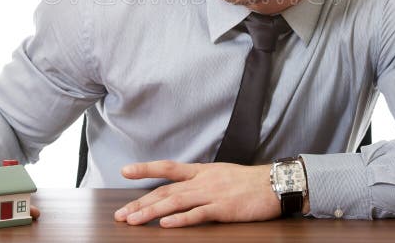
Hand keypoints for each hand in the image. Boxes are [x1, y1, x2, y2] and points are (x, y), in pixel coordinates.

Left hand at [113, 160, 279, 227]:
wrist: (274, 183)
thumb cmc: (249, 182)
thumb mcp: (221, 174)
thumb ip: (201, 180)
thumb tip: (182, 188)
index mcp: (201, 171)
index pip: (168, 168)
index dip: (145, 169)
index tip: (124, 170)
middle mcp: (202, 180)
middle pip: (165, 191)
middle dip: (140, 202)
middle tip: (120, 214)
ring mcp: (212, 194)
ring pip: (175, 202)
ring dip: (151, 212)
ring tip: (133, 220)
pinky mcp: (223, 208)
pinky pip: (198, 215)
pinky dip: (180, 220)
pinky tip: (165, 225)